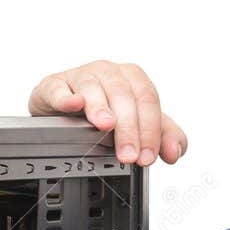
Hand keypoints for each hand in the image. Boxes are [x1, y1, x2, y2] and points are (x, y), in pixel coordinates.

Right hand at [27, 60, 186, 166]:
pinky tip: (72, 105)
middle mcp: (109, 72)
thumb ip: (164, 136)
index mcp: (133, 78)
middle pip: (124, 96)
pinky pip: (59, 88)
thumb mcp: (140, 123)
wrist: (67, 105)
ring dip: (100, 108)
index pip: (148, 100)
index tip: (147, 156)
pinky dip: (65, 97)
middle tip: (129, 155)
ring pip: (93, 88)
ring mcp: (81, 76)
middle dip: (128, 129)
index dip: (151, 130)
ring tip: (106, 126)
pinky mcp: (55, 85)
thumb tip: (174, 152)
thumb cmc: (106, 110)